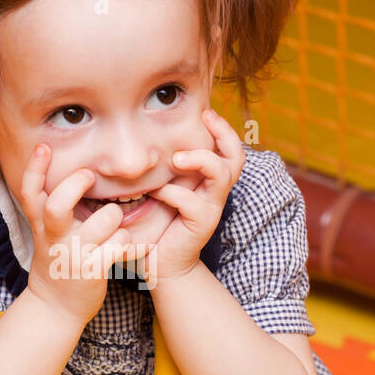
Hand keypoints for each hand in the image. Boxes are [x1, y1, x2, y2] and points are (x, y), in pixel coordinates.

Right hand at [19, 142, 132, 327]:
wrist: (55, 308)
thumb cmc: (56, 260)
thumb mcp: (43, 234)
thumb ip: (47, 207)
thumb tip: (54, 168)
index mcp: (41, 226)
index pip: (29, 193)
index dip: (34, 169)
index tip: (44, 147)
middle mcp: (54, 238)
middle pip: (58, 204)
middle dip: (77, 184)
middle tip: (89, 176)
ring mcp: (73, 255)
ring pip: (106, 219)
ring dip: (117, 218)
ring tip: (114, 227)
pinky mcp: (92, 271)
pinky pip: (121, 243)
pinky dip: (129, 242)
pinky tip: (127, 246)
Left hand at [142, 108, 244, 285]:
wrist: (160, 263)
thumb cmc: (157, 223)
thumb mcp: (159, 189)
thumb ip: (159, 169)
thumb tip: (138, 137)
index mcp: (207, 180)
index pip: (228, 149)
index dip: (222, 128)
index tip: (205, 112)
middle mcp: (214, 191)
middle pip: (236, 157)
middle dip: (224, 133)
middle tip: (205, 118)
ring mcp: (210, 207)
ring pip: (221, 174)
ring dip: (201, 160)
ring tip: (177, 157)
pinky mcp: (201, 224)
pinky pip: (191, 202)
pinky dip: (172, 193)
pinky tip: (155, 194)